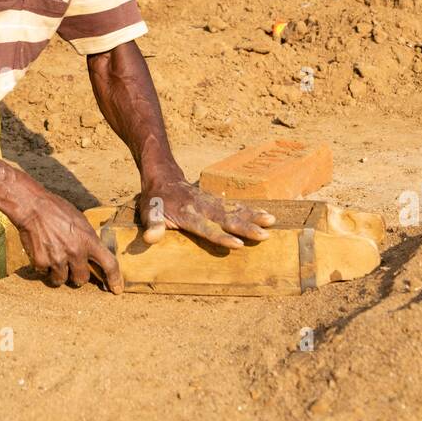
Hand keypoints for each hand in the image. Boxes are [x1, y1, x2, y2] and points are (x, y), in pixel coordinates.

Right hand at [11, 187, 123, 292]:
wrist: (33, 207)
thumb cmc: (58, 210)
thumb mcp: (81, 221)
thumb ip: (88, 239)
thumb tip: (93, 253)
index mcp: (89, 240)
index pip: (109, 264)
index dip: (114, 279)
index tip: (116, 289)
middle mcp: (75, 252)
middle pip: (82, 279)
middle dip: (77, 276)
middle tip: (71, 266)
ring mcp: (58, 259)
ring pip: (61, 280)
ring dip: (59, 273)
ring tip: (54, 257)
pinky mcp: (41, 262)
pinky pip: (44, 273)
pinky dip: (44, 266)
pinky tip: (42, 251)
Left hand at [137, 178, 274, 249]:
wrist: (163, 176)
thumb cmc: (156, 200)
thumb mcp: (149, 212)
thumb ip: (152, 225)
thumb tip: (150, 238)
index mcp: (187, 214)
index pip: (207, 228)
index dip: (222, 237)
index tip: (238, 245)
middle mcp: (203, 207)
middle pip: (227, 219)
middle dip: (247, 227)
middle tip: (265, 235)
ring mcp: (212, 202)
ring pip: (236, 209)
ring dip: (254, 216)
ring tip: (272, 221)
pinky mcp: (217, 201)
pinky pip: (236, 205)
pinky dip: (252, 210)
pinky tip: (267, 215)